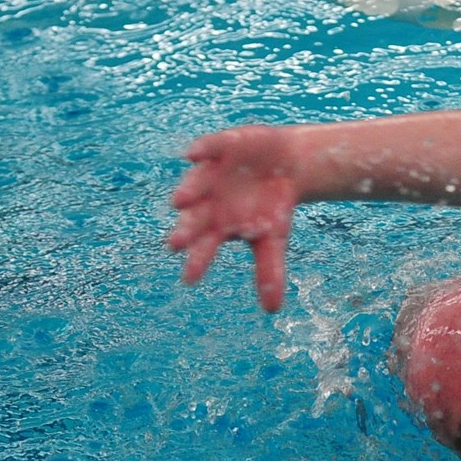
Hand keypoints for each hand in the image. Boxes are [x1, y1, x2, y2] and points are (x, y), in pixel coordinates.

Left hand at [168, 126, 299, 311]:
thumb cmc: (272, 206)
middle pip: (194, 219)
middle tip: (176, 244)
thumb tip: (272, 311)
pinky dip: (201, 150)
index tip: (190, 279)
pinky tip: (191, 154)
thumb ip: (269, 271)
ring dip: (189, 192)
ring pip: (196, 185)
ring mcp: (211, 175)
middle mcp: (207, 203)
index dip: (198, 261)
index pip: (204, 247)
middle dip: (186, 230)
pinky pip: (208, 148)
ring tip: (180, 203)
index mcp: (217, 227)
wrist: (284, 166)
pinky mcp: (219, 148)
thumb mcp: (273, 239)